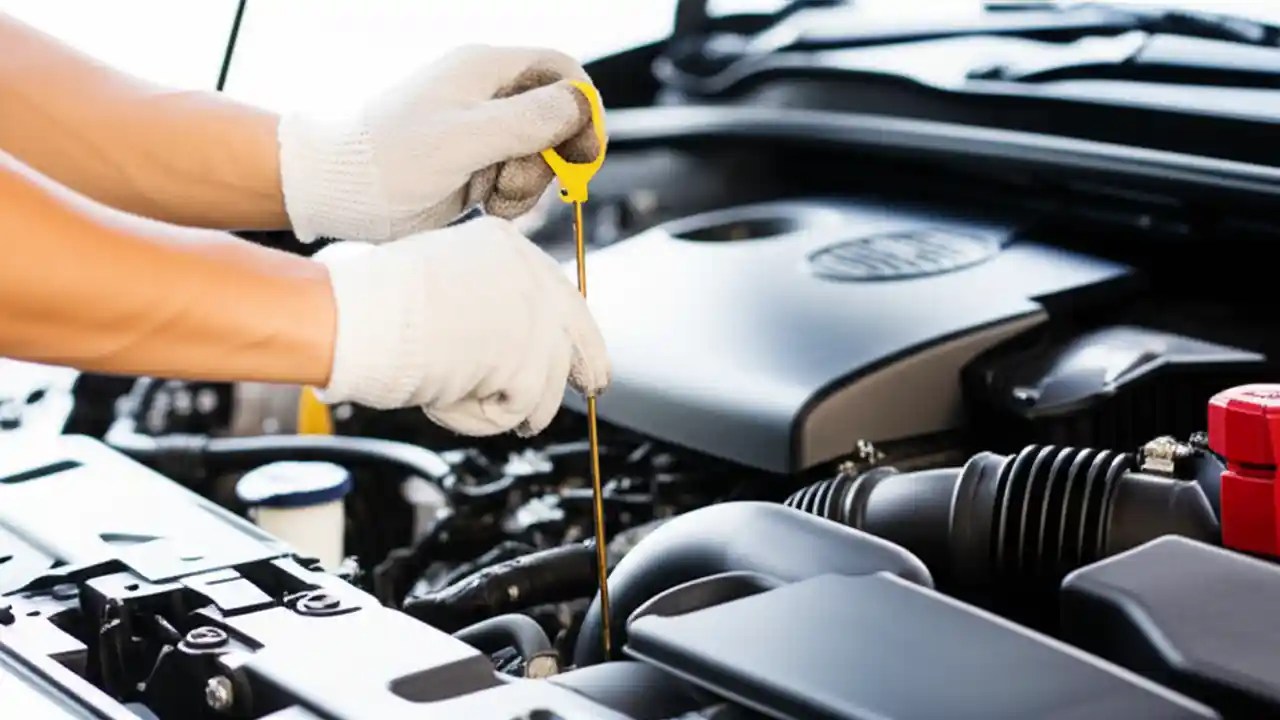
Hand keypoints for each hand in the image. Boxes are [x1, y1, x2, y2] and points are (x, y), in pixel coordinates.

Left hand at [279, 45, 601, 243]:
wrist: (344, 192)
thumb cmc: (394, 158)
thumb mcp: (468, 137)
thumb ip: (529, 120)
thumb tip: (582, 105)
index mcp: (486, 69)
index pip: (562, 71)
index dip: (583, 109)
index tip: (583, 152)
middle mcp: (488, 95)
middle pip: (556, 119)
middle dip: (551, 157)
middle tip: (522, 180)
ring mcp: (482, 132)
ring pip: (540, 155)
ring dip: (529, 183)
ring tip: (492, 195)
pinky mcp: (476, 166)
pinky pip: (517, 178)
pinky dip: (511, 197)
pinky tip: (483, 204)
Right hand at [312, 216, 608, 436]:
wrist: (357, 319)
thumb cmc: (374, 304)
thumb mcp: (443, 280)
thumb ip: (485, 301)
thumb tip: (510, 341)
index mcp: (507, 247)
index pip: (560, 296)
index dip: (573, 334)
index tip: (581, 358)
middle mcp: (529, 276)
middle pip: (578, 337)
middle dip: (583, 370)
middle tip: (589, 389)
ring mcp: (532, 319)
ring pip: (545, 386)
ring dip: (508, 404)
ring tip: (456, 395)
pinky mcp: (524, 361)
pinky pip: (517, 409)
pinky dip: (481, 418)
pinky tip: (446, 398)